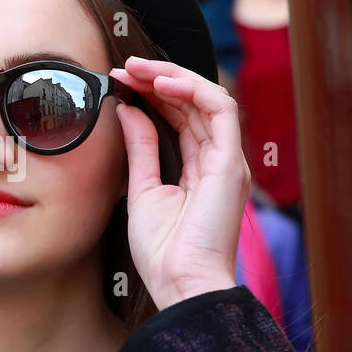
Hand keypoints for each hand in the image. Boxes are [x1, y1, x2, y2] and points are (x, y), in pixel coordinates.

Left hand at [112, 57, 249, 310]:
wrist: (181, 284)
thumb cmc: (163, 251)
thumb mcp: (142, 188)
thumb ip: (140, 147)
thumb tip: (128, 111)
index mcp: (200, 168)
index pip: (181, 116)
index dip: (152, 93)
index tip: (120, 82)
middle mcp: (218, 160)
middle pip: (193, 103)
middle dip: (158, 78)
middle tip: (125, 67)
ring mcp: (228, 160)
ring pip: (208, 98)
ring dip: (172, 76)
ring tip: (138, 69)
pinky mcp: (232, 163)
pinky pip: (220, 110)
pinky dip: (192, 89)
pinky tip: (161, 82)